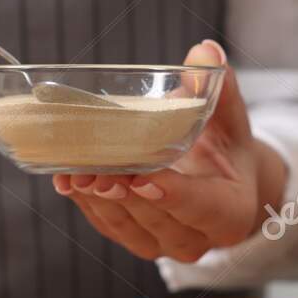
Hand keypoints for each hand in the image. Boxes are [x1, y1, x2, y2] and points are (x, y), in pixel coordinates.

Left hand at [53, 40, 285, 262]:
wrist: (218, 180)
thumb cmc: (225, 148)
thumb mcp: (229, 119)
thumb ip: (217, 88)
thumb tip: (205, 52)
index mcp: (231, 212)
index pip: (203, 207)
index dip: (173, 195)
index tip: (144, 176)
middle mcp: (197, 238)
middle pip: (159, 221)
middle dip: (126, 196)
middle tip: (100, 169)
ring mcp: (163, 244)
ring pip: (129, 228)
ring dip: (99, 200)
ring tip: (78, 171)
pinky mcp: (134, 239)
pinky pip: (107, 225)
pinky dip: (86, 202)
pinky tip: (67, 178)